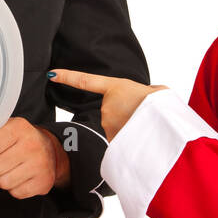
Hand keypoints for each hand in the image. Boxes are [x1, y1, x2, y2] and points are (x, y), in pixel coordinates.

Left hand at [0, 117, 67, 198]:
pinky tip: (18, 177)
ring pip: (3, 182)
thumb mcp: (8, 128)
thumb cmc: (23, 140)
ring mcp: (39, 165)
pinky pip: (16, 193)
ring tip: (7, 170)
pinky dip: (13, 188)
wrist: (50, 151)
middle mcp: (32, 145)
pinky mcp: (43, 182)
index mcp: (19, 128)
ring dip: (0, 179)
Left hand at [48, 69, 167, 139]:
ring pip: (116, 129)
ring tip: (144, 128)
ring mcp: (107, 125)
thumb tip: (147, 99)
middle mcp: (106, 107)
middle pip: (111, 113)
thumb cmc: (163, 105)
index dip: (67, 77)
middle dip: (125, 116)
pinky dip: (129, 142)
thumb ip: (145, 94)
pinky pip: (119, 142)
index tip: (52, 74)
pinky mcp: (113, 143)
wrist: (165, 123)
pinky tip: (142, 140)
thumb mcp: (156, 92)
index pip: (84, 81)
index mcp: (116, 87)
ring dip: (128, 130)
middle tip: (142, 117)